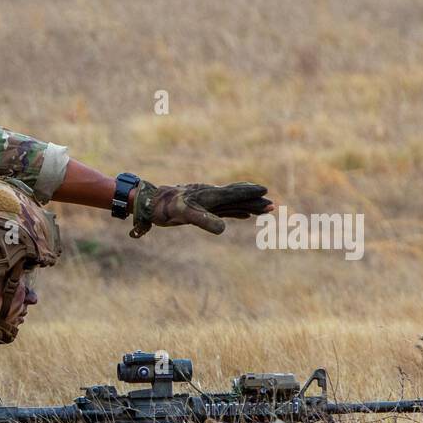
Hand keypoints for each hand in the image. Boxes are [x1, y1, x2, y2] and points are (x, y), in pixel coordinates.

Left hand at [129, 180, 270, 238]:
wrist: (149, 203)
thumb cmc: (165, 207)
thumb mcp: (185, 215)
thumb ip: (204, 220)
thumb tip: (223, 230)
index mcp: (210, 195)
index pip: (234, 194)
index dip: (249, 194)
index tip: (266, 193)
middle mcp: (210, 196)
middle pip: (238, 198)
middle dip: (254, 202)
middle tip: (273, 205)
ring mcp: (206, 202)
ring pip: (232, 204)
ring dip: (248, 206)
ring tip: (263, 209)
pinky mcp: (201, 208)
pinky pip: (223, 210)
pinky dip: (235, 211)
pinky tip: (242, 215)